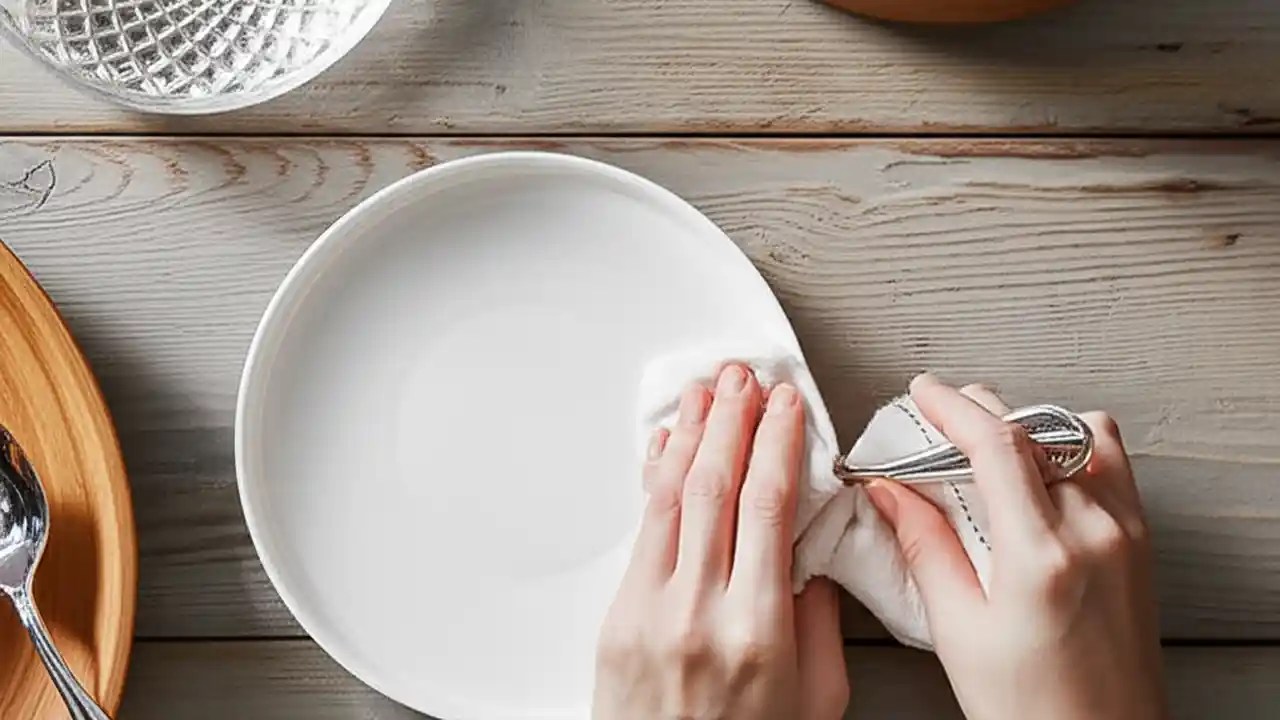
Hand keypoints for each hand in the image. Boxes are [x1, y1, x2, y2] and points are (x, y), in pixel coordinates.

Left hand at [593, 365, 848, 719]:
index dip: (776, 442)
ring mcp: (650, 611)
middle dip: (732, 419)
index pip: (768, 505)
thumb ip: (816, 620)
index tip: (786, 406)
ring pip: (672, 497)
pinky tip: (665, 447)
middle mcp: (699, 611)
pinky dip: (654, 479)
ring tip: (706, 391)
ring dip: (691, 434)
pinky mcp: (618, 617)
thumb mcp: (816, 698)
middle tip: (745, 377)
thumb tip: (807, 552)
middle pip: (716, 486)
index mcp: (758, 630)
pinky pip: (641, 529)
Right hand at [866, 374, 1166, 719]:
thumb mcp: (960, 632)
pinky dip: (1066, 449)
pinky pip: (1108, 460)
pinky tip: (1035, 478)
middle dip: (979, 415)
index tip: (923, 392)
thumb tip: (889, 491)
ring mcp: (1125, 532)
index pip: (997, 444)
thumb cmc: (1037, 711)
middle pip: (1034, 429)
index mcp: (1041, 555)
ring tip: (987, 458)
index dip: (952, 405)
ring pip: (1076, 433)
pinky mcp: (1140, 541)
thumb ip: (924, 547)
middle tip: (936, 431)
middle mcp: (1094, 531)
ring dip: (1025, 429)